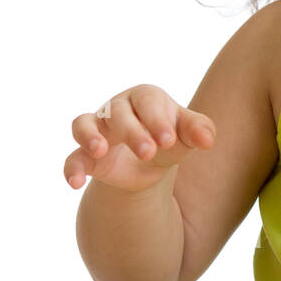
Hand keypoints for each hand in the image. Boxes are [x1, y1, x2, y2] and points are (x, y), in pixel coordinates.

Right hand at [64, 84, 215, 192]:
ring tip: (101, 151)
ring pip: (84, 124)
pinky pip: (73, 157)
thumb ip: (199, 131)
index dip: (156, 119)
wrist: (152, 162)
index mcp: (145, 97)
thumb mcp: (187, 134)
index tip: (169, 140)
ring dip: (89, 136)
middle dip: (132, 131)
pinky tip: (76, 183)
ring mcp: (98, 129)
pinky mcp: (86, 154)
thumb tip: (208, 140)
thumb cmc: (171, 137)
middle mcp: (117, 108)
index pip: (148, 101)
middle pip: (118, 113)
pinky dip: (72, 168)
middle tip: (148, 152)